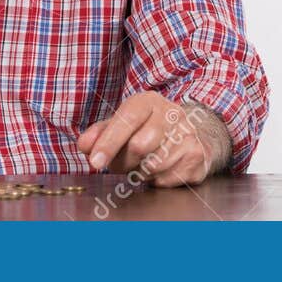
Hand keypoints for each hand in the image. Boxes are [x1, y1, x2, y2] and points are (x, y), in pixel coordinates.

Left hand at [77, 93, 230, 186]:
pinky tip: (160, 168)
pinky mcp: (197, 156)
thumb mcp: (122, 124)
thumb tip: (84, 145)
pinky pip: (166, 179)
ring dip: (140, 172)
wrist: (190, 133)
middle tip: (123, 164)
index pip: (128, 119)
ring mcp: (188, 134)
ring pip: (153, 166)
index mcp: (149, 101)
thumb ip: (100, 133)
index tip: (95, 161)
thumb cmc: (148, 128)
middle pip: (140, 145)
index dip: (109, 142)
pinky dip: (156, 180)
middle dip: (125, 162)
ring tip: (144, 162)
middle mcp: (172, 113)